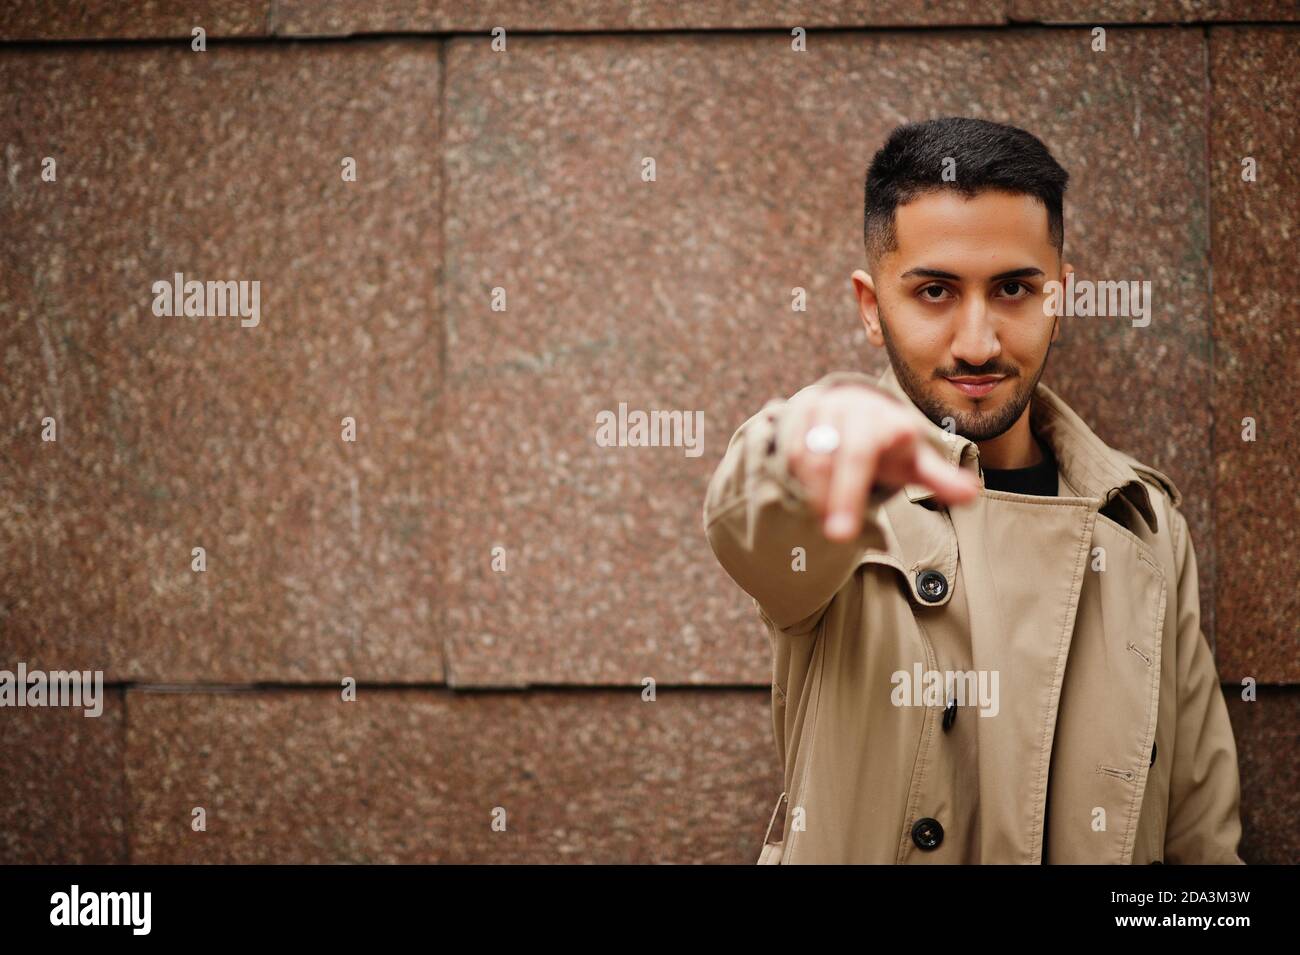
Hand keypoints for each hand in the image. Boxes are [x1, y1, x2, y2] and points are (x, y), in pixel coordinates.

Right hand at [786, 383, 978, 540]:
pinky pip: (786, 452)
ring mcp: (818, 409)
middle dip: (829, 499)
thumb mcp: (914, 462)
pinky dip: (795, 480)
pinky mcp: (793, 413)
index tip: (842, 532)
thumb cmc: (889, 445)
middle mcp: (847, 408)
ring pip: (803, 457)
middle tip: (836, 537)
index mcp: (882, 419)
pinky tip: (809, 499)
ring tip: (825, 519)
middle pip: (828, 459)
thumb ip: (940, 480)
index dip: (849, 494)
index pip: (861, 455)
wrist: (854, 406)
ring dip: (810, 493)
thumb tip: (972, 495)